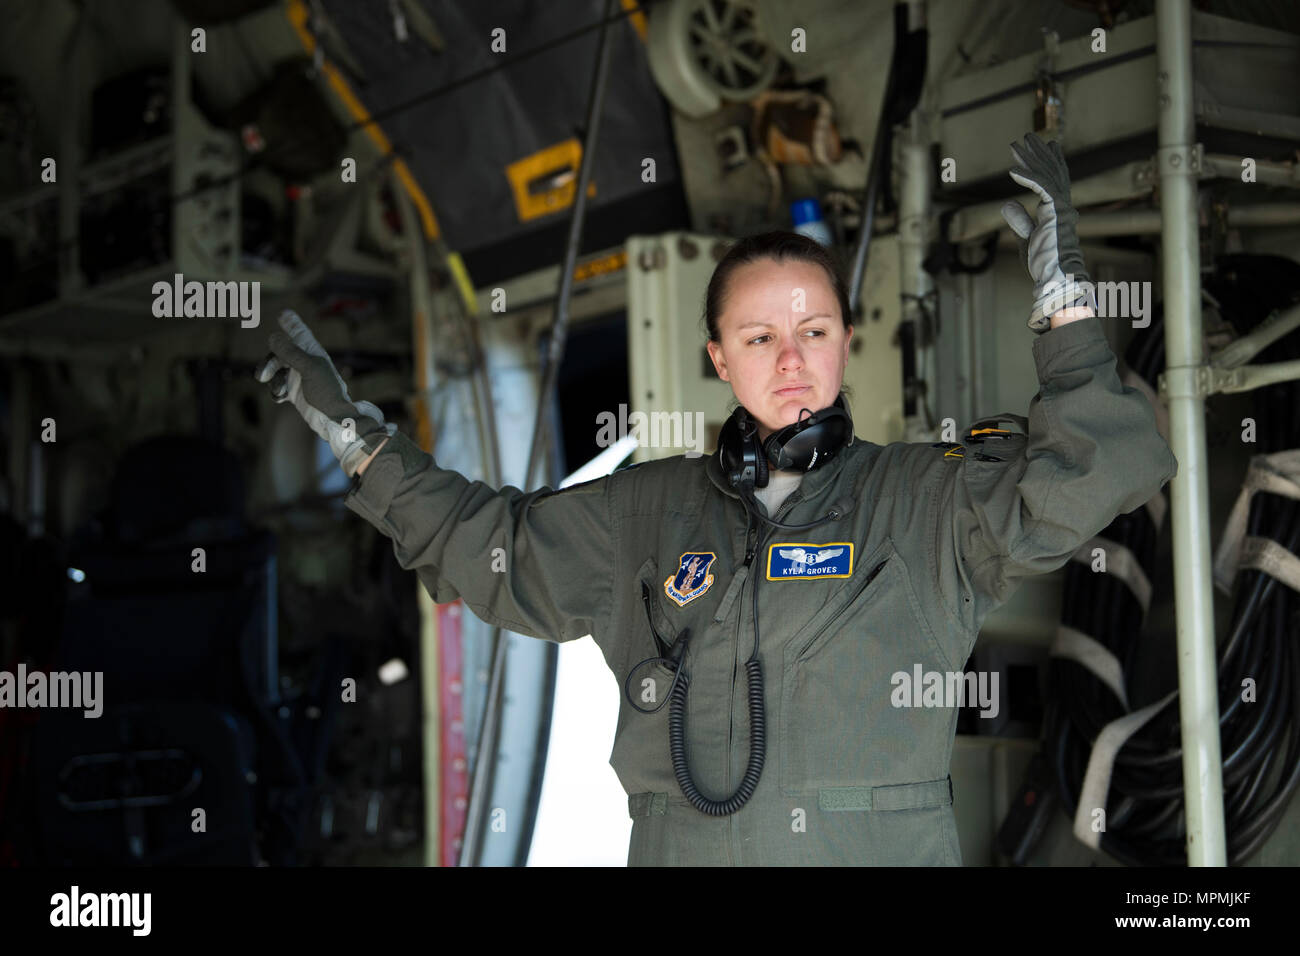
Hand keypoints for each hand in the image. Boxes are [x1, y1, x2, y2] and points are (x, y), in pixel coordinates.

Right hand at [255, 310, 395, 477]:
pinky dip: (276, 392)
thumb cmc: (327, 393)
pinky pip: (278, 387)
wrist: (333, 420)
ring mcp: (300, 378)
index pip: (300, 334)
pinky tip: (280, 398)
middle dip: (270, 362)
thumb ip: (291, 352)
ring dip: (274, 381)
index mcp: (313, 353)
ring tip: (279, 392)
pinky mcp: (296, 393)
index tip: (284, 313)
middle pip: (280, 354)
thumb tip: (273, 336)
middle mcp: (306, 363)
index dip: (292, 324)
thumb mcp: (309, 369)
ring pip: (276, 371)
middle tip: (262, 375)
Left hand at [999, 132, 1095, 332]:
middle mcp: (1062, 206)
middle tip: (1026, 137)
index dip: (1044, 164)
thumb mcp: (1026, 238)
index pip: (1051, 181)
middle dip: (1037, 154)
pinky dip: (1029, 177)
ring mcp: (1060, 208)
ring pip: (1047, 175)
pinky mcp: (1055, 213)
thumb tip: (1008, 203)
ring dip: (1031, 158)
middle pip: (1050, 172)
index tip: (1035, 149)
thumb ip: (1019, 220)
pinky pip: (1042, 188)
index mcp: (1057, 211)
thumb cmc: (1044, 263)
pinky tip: (1014, 169)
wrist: (1055, 277)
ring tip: (1017, 144)